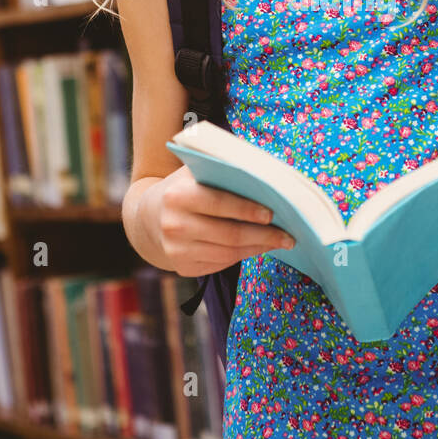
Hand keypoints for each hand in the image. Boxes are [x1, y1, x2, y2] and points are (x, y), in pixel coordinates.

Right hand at [142, 166, 293, 277]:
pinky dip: (243, 256)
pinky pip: (221, 263)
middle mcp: (174, 225)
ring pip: (228, 253)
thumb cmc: (184, 188)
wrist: (148, 217)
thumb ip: (222, 170)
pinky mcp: (183, 268)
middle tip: (289, 235)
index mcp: (178, 196)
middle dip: (263, 236)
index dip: (248, 210)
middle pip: (229, 234)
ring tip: (280, 242)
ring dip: (258, 248)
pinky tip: (258, 248)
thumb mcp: (195, 172)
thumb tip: (265, 177)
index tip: (273, 213)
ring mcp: (177, 250)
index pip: (220, 204)